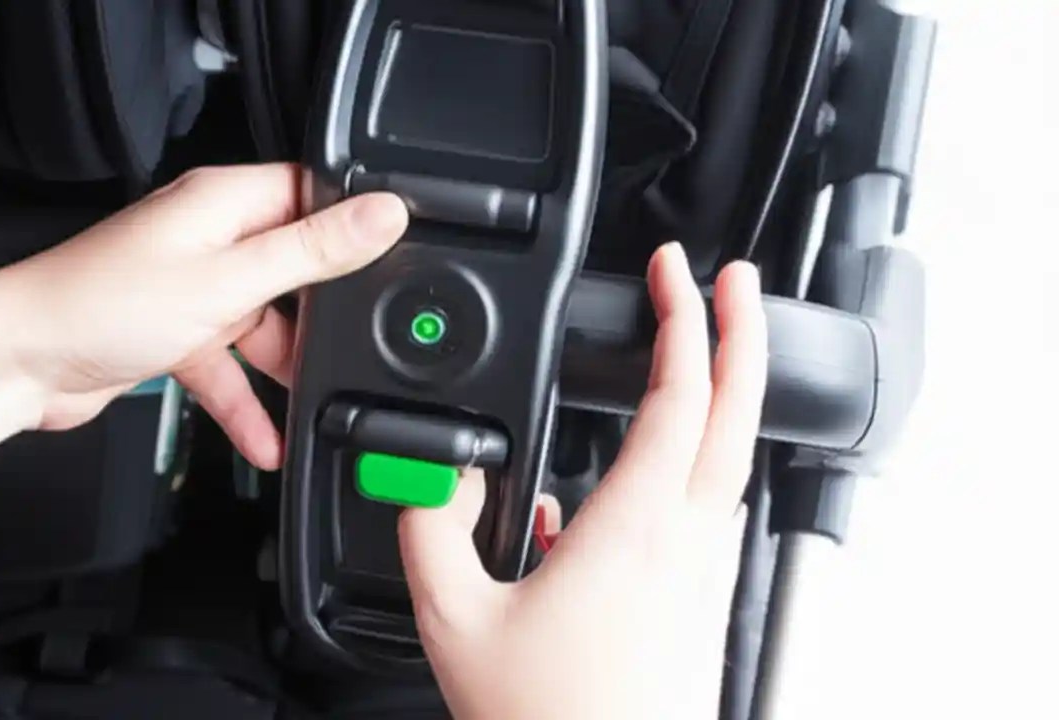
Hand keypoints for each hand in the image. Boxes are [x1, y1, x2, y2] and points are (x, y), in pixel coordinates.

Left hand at [5, 163, 408, 467]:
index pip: (312, 195)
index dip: (354, 226)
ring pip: (266, 324)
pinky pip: (230, 367)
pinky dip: (247, 402)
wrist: (15, 365)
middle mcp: (210, 238)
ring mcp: (193, 287)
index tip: (394, 263)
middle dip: (324, 310)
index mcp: (224, 201)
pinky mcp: (176, 332)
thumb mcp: (227, 282)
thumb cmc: (97, 305)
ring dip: (285, 367)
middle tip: (353, 345)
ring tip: (311, 404)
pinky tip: (268, 441)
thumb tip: (384, 214)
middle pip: (295, 265)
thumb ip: (311, 252)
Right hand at [399, 242, 767, 719]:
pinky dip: (694, 458)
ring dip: (725, 390)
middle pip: (740, 411)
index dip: (683, 317)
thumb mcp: (454, 618)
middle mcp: (687, 541)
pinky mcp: (702, 597)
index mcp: (635, 528)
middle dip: (742, 329)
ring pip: (732, 456)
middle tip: (731, 278)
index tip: (672, 270)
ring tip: (699, 351)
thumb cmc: (549, 719)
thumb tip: (440, 478)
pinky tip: (639, 470)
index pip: (681, 395)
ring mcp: (704, 570)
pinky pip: (707, 504)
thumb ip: (434, 529)